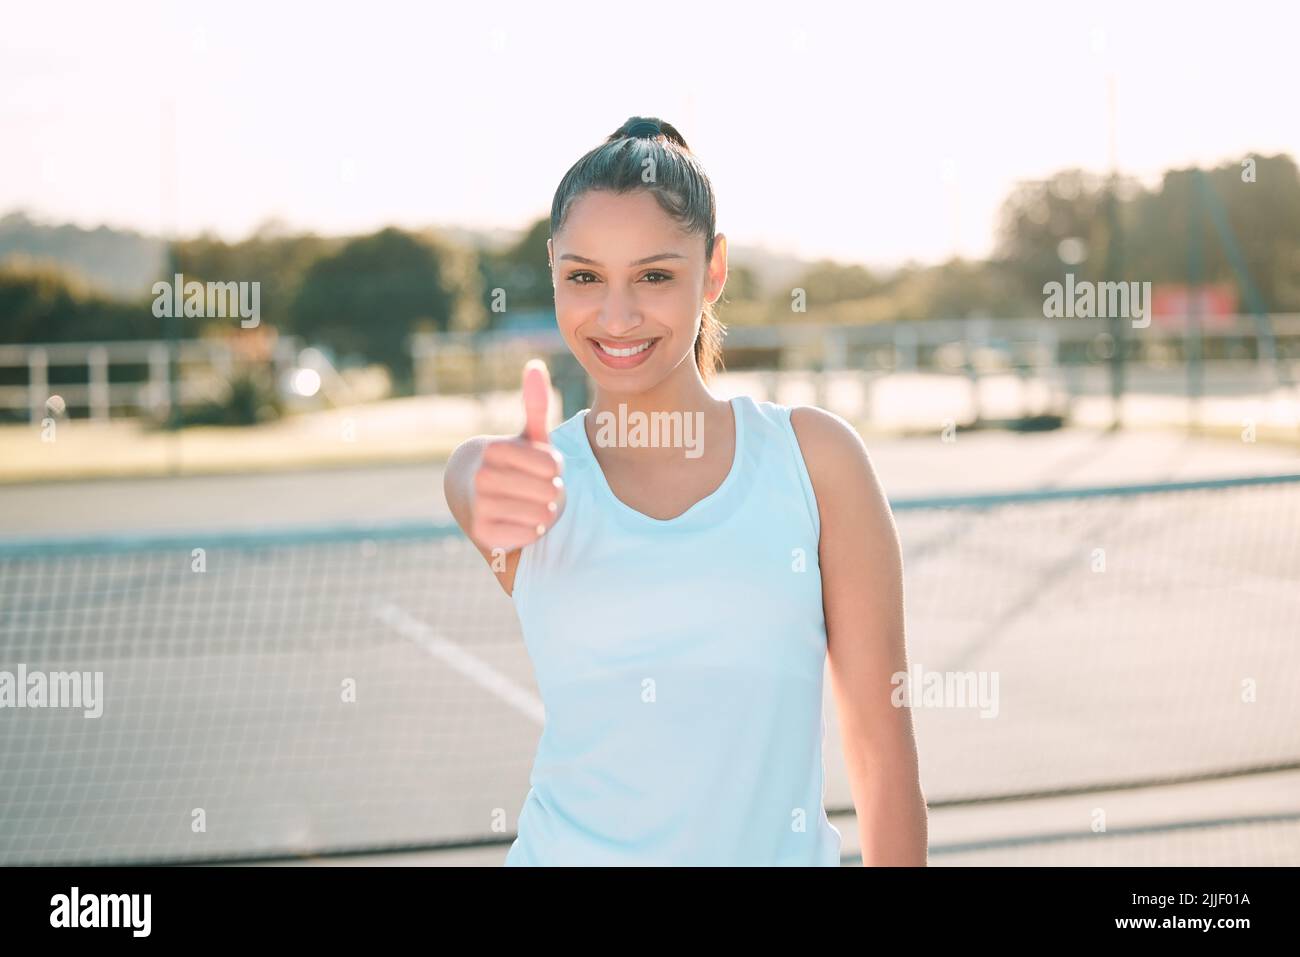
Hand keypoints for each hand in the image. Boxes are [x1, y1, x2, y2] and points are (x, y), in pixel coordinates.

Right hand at [469, 359, 565, 551]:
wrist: (477, 498)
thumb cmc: (515, 464)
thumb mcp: (529, 435)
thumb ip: (536, 404)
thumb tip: (536, 366)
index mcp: (495, 449)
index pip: (552, 464)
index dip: (554, 468)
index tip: (539, 467)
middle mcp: (481, 476)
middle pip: (549, 491)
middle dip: (551, 492)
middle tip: (534, 489)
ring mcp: (479, 506)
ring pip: (541, 515)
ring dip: (544, 512)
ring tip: (527, 504)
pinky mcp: (482, 535)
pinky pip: (530, 535)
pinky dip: (532, 531)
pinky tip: (518, 522)